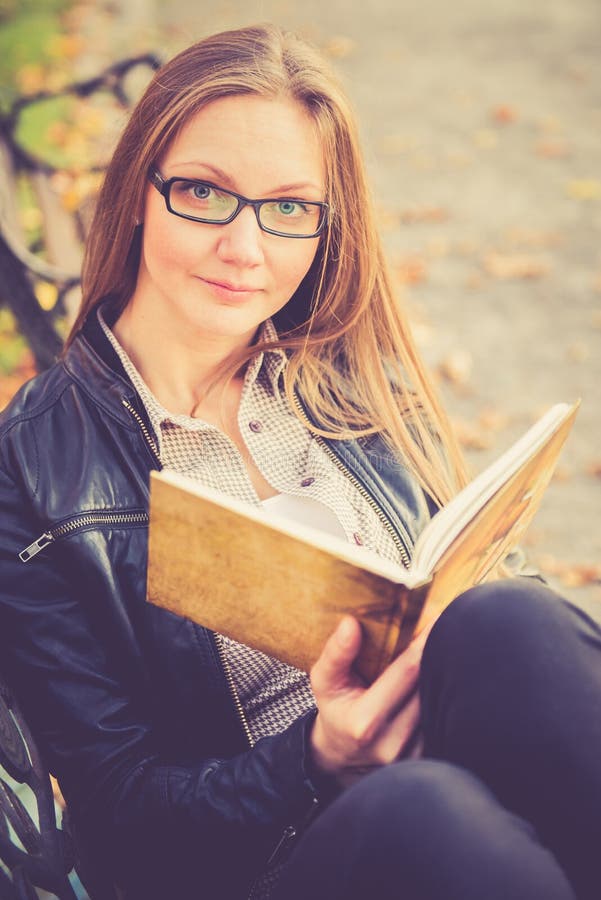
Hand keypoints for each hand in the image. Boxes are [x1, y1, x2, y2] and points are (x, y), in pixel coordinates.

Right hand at [309, 616, 431, 784]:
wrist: (342, 752)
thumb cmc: (335, 707)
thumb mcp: (323, 680)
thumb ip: (336, 653)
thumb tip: (351, 623)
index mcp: (364, 722)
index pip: (406, 672)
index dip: (424, 642)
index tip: (438, 617)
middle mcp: (392, 741)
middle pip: (428, 685)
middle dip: (438, 652)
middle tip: (445, 623)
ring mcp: (412, 753)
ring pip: (438, 701)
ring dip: (442, 672)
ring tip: (442, 647)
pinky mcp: (425, 756)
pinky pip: (440, 717)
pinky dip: (440, 693)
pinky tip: (436, 676)